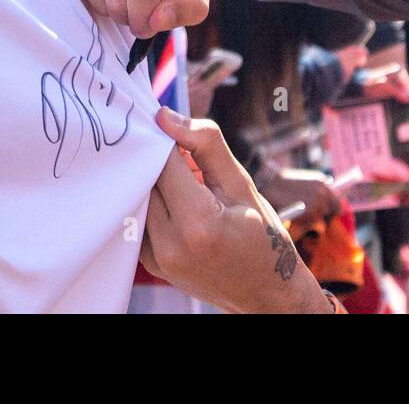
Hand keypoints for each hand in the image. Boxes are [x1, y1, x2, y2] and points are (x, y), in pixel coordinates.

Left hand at [140, 108, 331, 312]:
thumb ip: (205, 145)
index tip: (176, 129)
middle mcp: (171, 245)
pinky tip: (182, 204)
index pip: (164, 163)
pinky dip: (157, 205)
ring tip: (190, 185)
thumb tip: (165, 116)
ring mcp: (158, 260)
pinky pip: (142, 221)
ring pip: (141, 200)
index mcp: (198, 223)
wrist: (267, 291)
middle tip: (188, 159)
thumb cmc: (262, 234)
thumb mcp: (240, 183)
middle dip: (164, 162)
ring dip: (159, 184)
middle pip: (148, 181)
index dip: (169, 141)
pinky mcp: (152, 265)